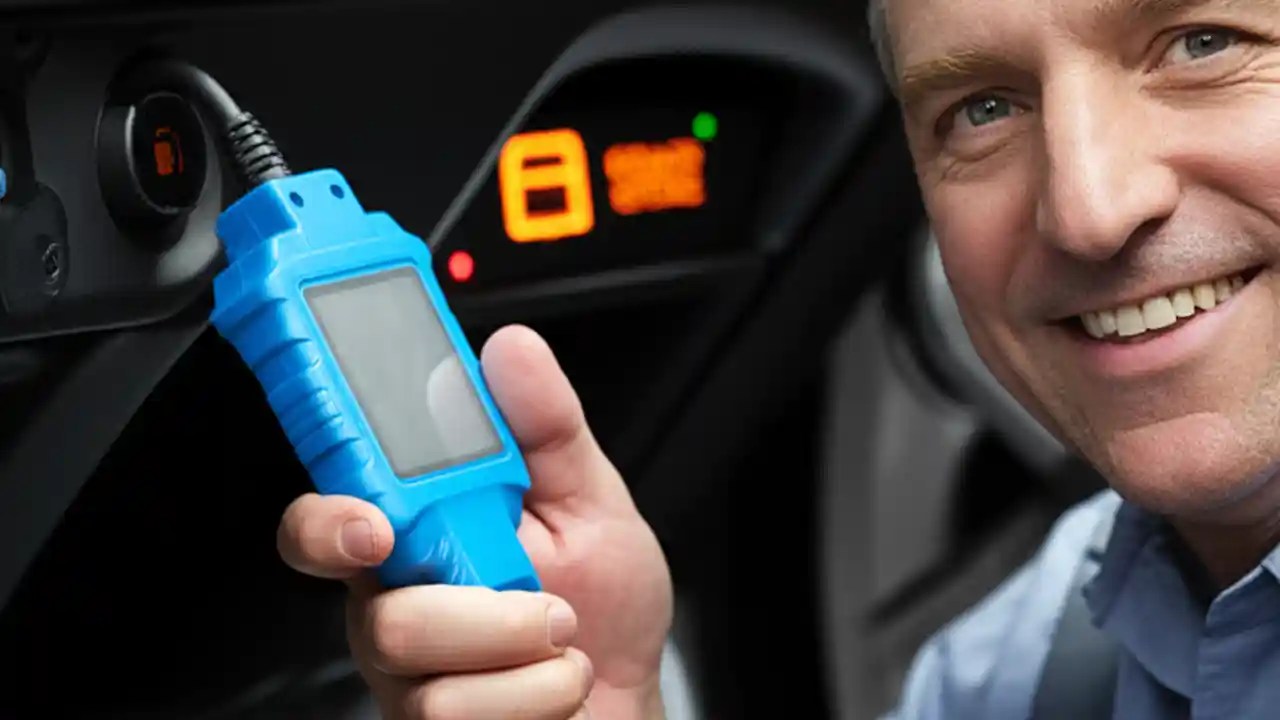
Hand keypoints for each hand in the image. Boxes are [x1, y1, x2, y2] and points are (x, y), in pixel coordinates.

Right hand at [276, 325, 673, 718]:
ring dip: (525, 661)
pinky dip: (535, 700)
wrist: (627, 693)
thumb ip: (546, 425)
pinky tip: (553, 689)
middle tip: (546, 600)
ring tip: (563, 642)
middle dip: (483, 614)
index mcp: (417, 534)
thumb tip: (511, 350)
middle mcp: (399, 605)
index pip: (326, 522)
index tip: (374, 528)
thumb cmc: (604, 600)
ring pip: (427, 681)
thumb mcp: (590, 497)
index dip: (327, 524)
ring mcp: (414, 677)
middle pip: (380, 618)